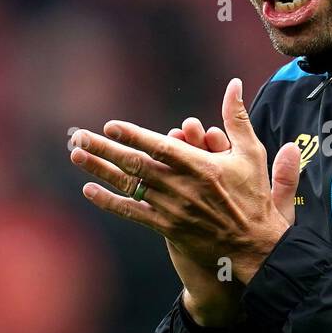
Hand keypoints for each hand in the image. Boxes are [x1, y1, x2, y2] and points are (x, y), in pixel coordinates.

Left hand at [70, 79, 301, 310]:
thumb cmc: (254, 198)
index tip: (110, 126)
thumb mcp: (252, 153)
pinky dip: (110, 202)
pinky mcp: (167, 228)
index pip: (160, 147)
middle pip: (136, 164)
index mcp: (201, 167)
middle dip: (104, 149)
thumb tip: (234, 84)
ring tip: (77, 155)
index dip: (133, 136)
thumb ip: (237, 118)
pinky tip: (90, 190)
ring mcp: (172, 209)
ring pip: (130, 186)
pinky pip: (133, 212)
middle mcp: (182, 187)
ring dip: (100, 170)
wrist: (255, 248)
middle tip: (79, 136)